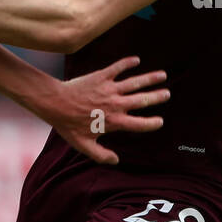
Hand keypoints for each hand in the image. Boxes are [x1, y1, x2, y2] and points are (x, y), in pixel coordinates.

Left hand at [44, 56, 168, 165]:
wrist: (55, 103)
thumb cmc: (68, 125)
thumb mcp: (83, 145)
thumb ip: (101, 155)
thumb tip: (116, 160)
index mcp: (114, 121)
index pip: (139, 124)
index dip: (152, 123)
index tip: (160, 121)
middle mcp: (116, 104)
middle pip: (142, 100)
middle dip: (157, 97)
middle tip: (167, 94)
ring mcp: (109, 89)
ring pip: (135, 82)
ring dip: (150, 78)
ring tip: (162, 75)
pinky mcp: (101, 76)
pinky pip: (117, 68)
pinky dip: (127, 63)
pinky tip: (136, 60)